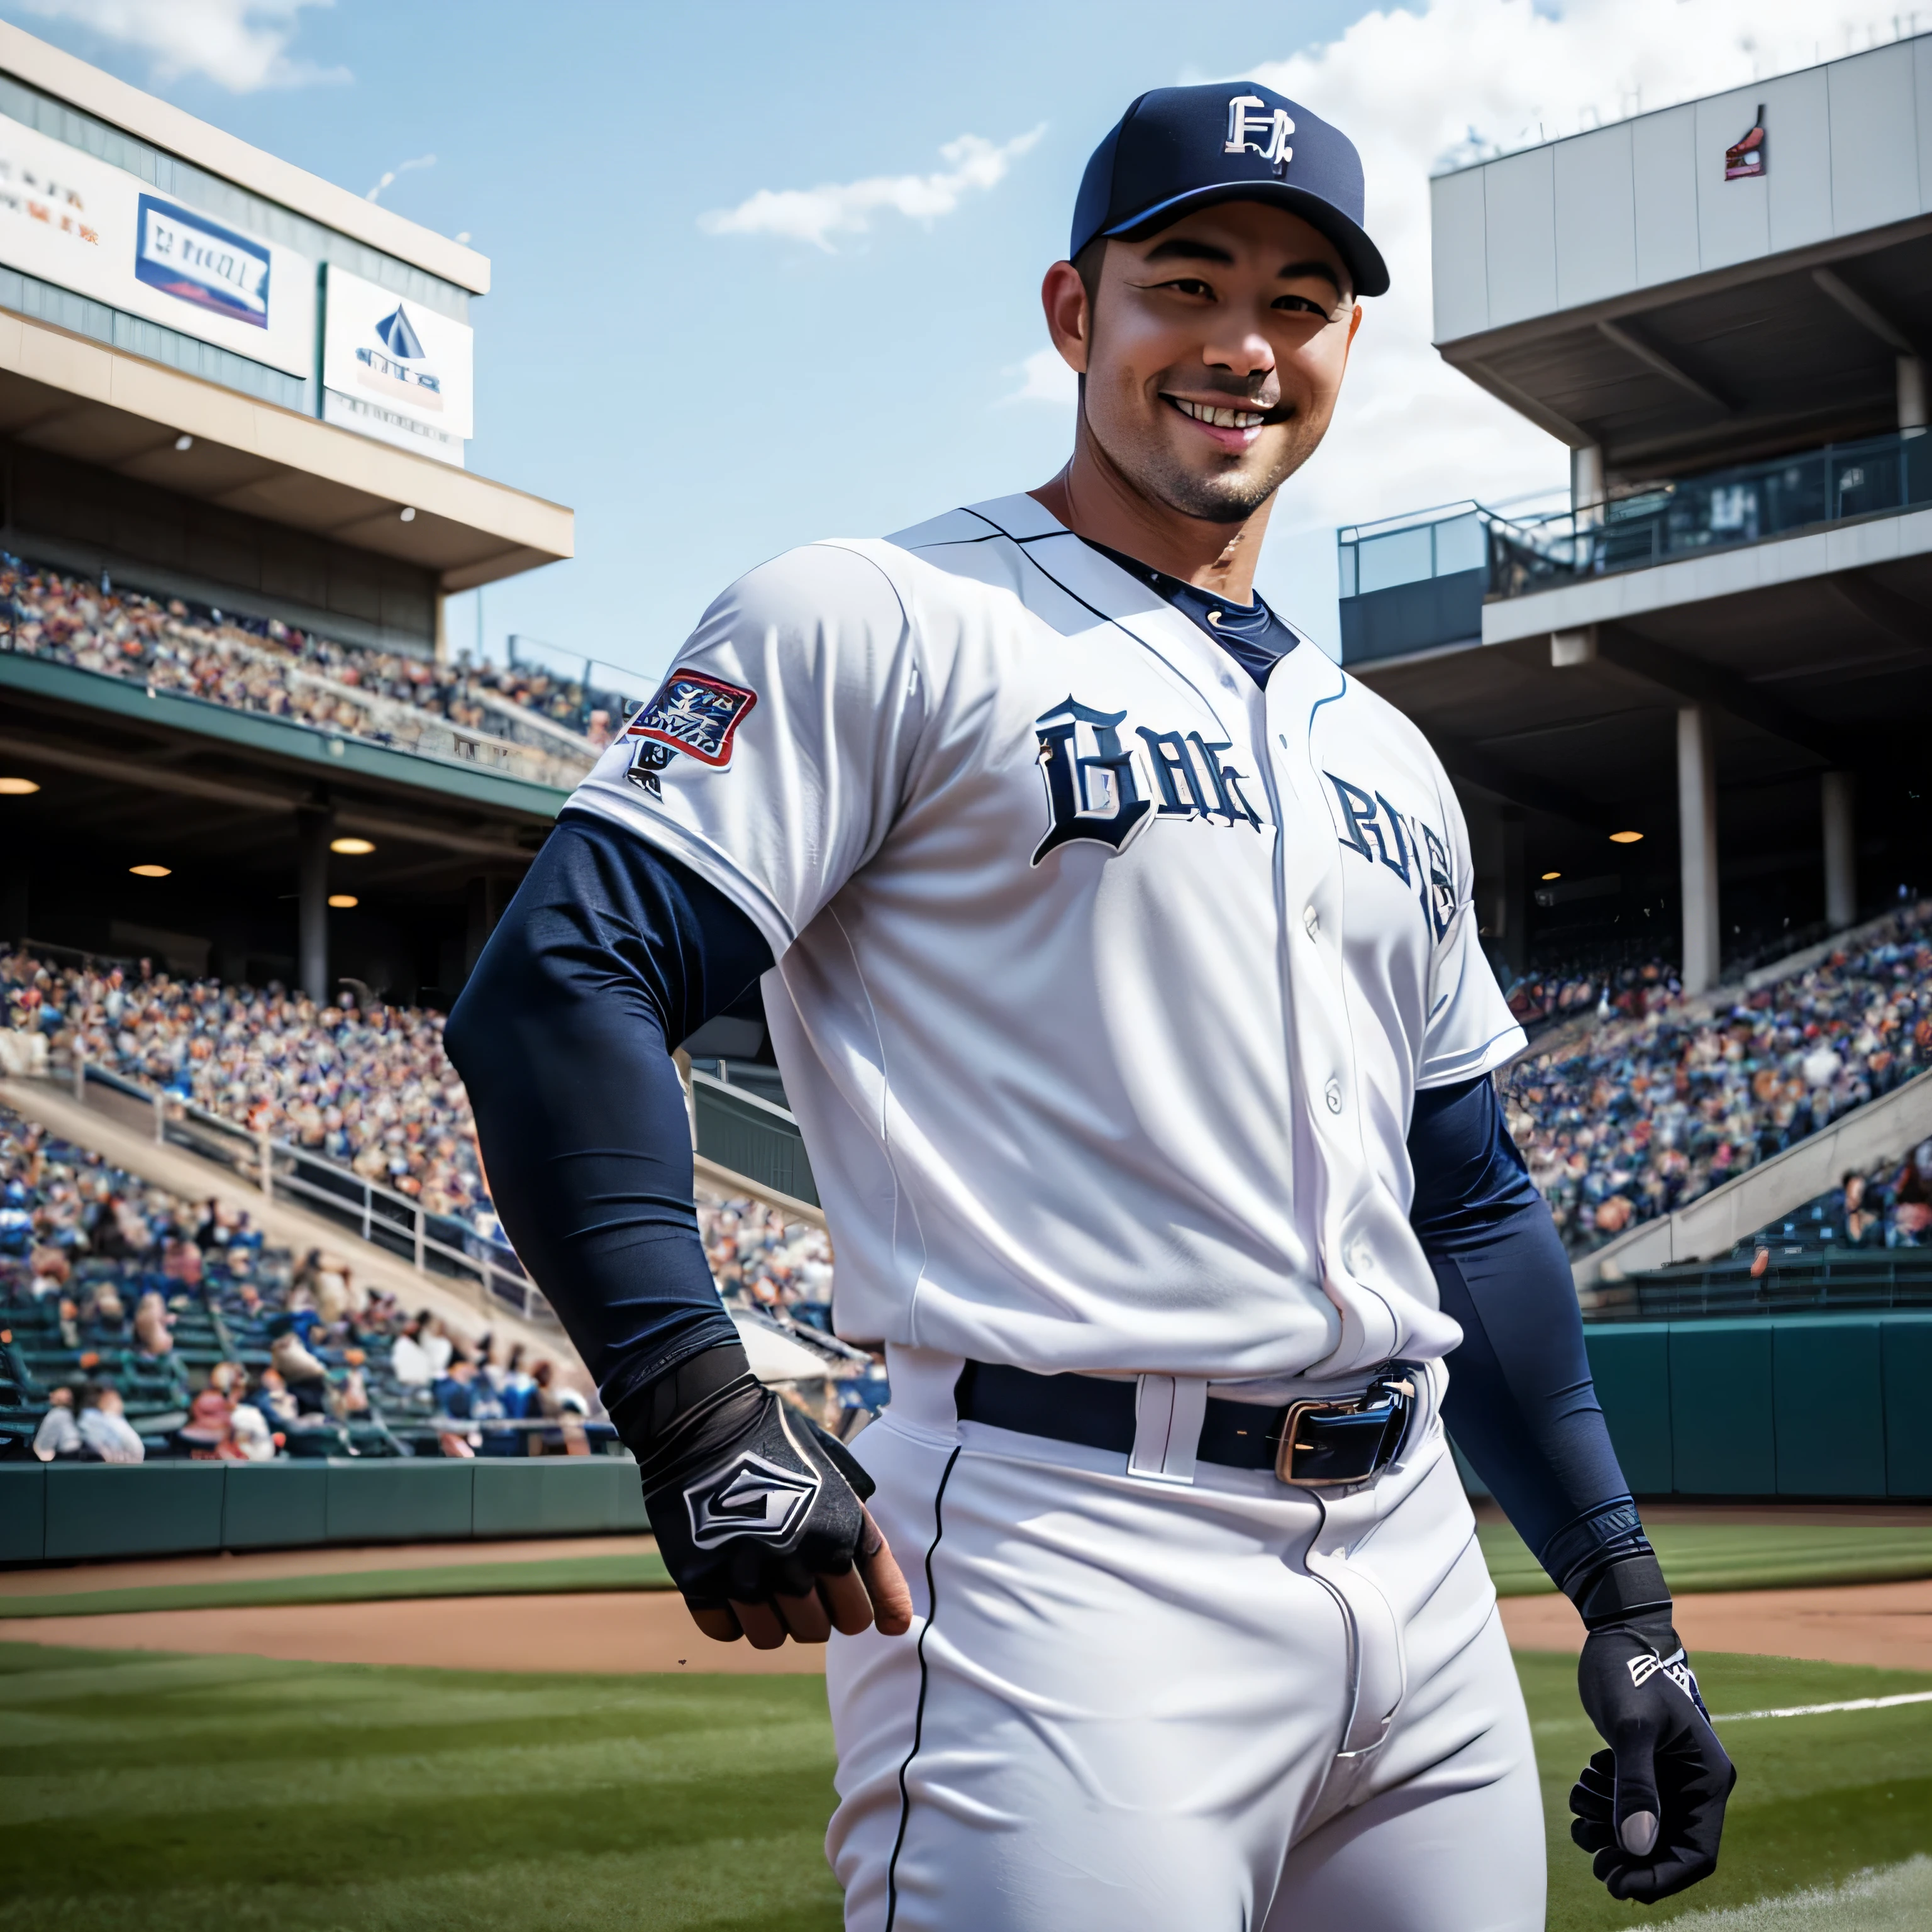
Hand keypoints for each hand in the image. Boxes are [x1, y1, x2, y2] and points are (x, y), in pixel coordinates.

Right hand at [640, 1378, 911, 1649]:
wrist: (706, 1420)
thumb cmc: (775, 1440)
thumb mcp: (833, 1471)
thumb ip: (855, 1519)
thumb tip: (869, 1574)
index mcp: (839, 1529)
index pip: (876, 1599)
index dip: (887, 1612)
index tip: (890, 1624)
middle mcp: (800, 1558)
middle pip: (825, 1629)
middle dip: (821, 1612)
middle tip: (807, 1588)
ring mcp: (749, 1573)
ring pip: (774, 1637)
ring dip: (774, 1618)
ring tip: (765, 1585)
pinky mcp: (702, 1581)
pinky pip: (726, 1630)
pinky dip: (730, 1616)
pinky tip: (729, 1583)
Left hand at [1571, 1620, 1736, 1901]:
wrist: (1612, 1637)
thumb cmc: (1627, 1673)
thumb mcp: (1631, 1727)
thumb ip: (1635, 1786)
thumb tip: (1637, 1847)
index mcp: (1709, 1779)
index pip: (1699, 1853)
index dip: (1664, 1876)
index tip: (1623, 1885)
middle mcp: (1693, 1785)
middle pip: (1669, 1850)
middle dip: (1632, 1860)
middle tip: (1595, 1862)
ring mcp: (1668, 1779)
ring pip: (1643, 1833)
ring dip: (1610, 1834)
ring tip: (1580, 1815)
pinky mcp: (1643, 1770)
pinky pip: (1626, 1810)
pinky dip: (1602, 1811)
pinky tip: (1581, 1792)